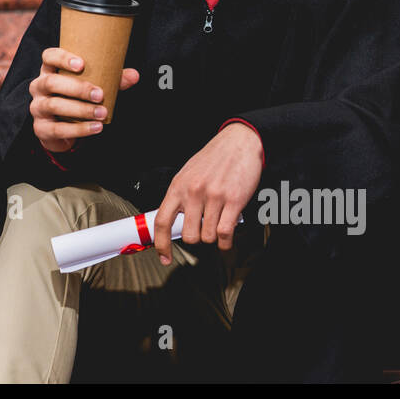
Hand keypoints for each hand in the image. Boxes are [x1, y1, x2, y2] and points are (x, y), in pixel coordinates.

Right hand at [28, 46, 139, 153]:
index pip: (49, 56)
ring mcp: (37, 107)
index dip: (62, 58)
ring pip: (54, 105)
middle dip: (77, 88)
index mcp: (50, 70)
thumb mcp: (91, 86)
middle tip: (100, 94)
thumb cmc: (76, 99)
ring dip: (80, 109)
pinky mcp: (41, 128)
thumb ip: (111, 79)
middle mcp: (39, 86)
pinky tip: (96, 127)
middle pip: (51, 82)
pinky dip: (79, 129)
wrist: (61, 130)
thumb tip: (134, 75)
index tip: (82, 64)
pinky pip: (58, 129)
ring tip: (102, 113)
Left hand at [153, 121, 262, 264]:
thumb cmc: (213, 158)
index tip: (164, 256)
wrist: (238, 142)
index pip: (162, 221)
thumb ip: (180, 197)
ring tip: (217, 224)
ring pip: (208, 236)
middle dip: (196, 238)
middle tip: (203, 229)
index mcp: (178, 186)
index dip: (161, 243)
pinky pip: (225, 233)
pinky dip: (226, 241)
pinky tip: (227, 236)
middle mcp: (193, 192)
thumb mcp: (188, 174)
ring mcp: (214, 197)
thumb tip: (173, 222)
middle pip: (189, 235)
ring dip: (213, 237)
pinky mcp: (234, 200)